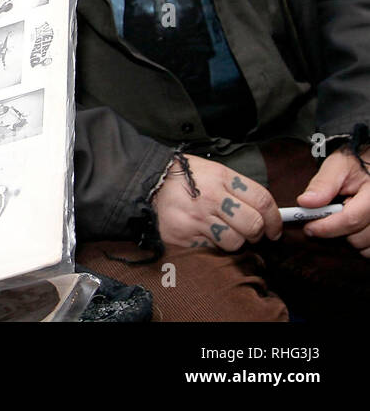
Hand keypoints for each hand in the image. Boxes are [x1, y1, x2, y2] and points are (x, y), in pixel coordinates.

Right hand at [152, 155, 281, 249]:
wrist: (145, 181)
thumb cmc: (183, 177)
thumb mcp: (211, 171)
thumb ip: (237, 188)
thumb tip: (265, 212)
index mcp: (221, 178)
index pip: (262, 200)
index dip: (275, 219)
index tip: (274, 229)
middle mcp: (211, 198)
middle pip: (253, 225)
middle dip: (256, 233)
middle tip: (249, 233)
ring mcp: (196, 218)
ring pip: (234, 242)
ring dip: (233, 241)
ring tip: (221, 232)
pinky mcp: (183, 235)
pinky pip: (211, 249)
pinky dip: (212, 246)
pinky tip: (203, 234)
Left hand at [296, 148, 369, 254]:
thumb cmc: (355, 164)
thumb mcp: (338, 166)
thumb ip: (323, 184)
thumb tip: (305, 203)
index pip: (351, 219)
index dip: (326, 227)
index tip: (309, 229)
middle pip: (359, 238)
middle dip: (338, 231)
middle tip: (329, 217)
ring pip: (366, 248)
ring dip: (351, 239)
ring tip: (346, 220)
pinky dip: (362, 245)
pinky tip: (356, 229)